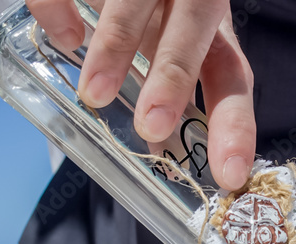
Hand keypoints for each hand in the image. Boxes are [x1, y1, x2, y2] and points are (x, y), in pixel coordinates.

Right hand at [26, 0, 255, 189]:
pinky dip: (61, 8)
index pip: (231, 74)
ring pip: (132, 2)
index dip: (234, 125)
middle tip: (153, 125)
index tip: (230, 174)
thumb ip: (174, 88)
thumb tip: (162, 150)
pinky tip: (63, 36)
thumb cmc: (160, 9)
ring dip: (114, 49)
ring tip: (94, 94)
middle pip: (189, 33)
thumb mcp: (176, 38)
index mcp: (211, 23)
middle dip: (172, 80)